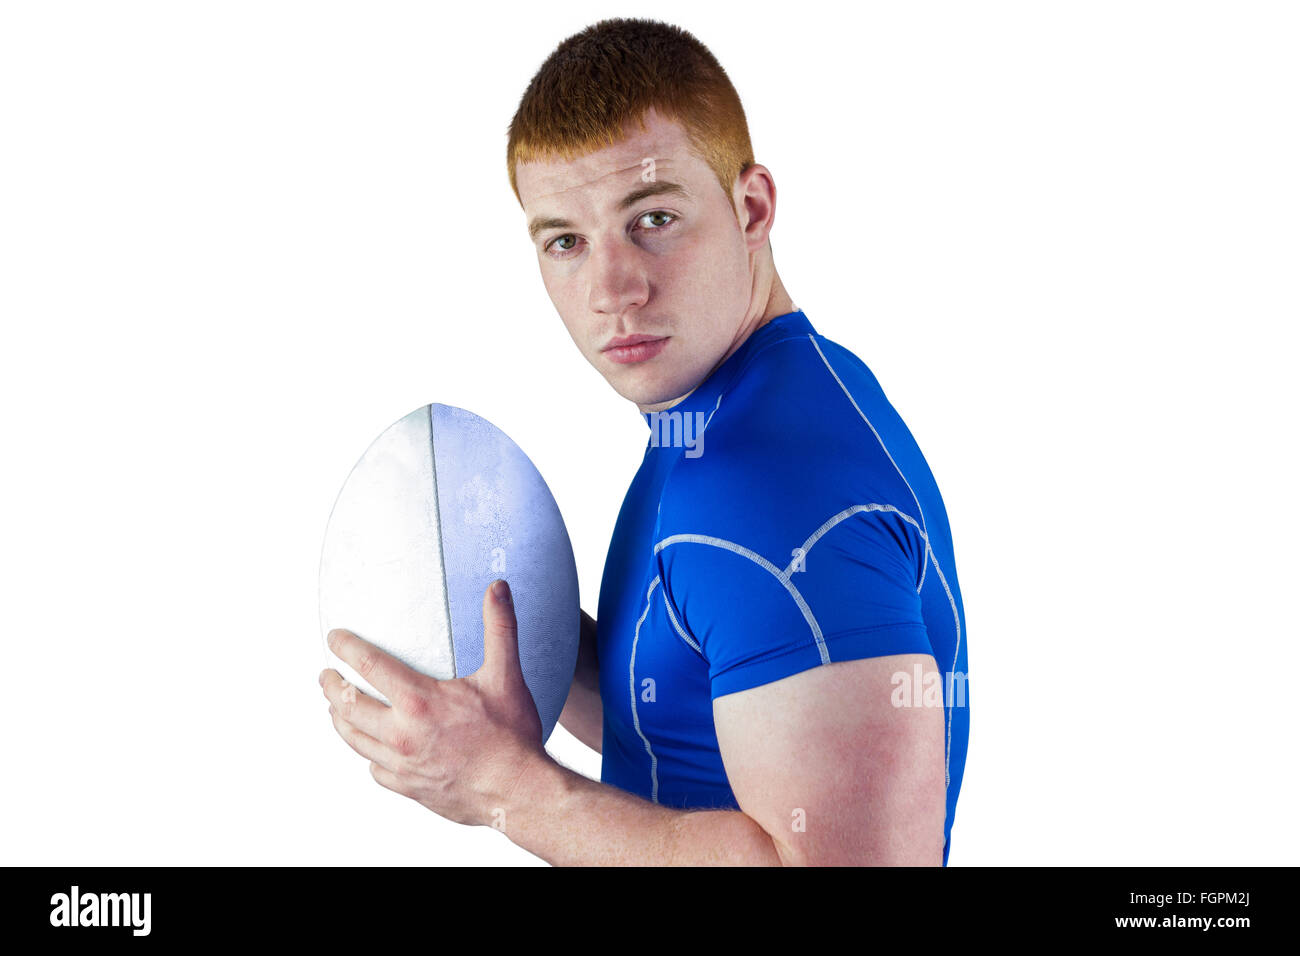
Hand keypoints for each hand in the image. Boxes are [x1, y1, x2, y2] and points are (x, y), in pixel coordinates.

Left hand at [319, 579, 546, 826]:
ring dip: (340, 720)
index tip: (333, 638)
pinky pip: (376, 771)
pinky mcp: (409, 788)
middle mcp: (401, 734)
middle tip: (325, 676)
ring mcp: (402, 764)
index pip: (369, 665)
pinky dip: (369, 757)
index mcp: (419, 701)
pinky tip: (372, 751)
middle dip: (332, 687)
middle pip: (348, 706)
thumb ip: (499, 627)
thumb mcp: (505, 675)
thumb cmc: (512, 734)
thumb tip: (498, 587)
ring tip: (335, 709)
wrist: (517, 792)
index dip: (346, 647)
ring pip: (355, 740)